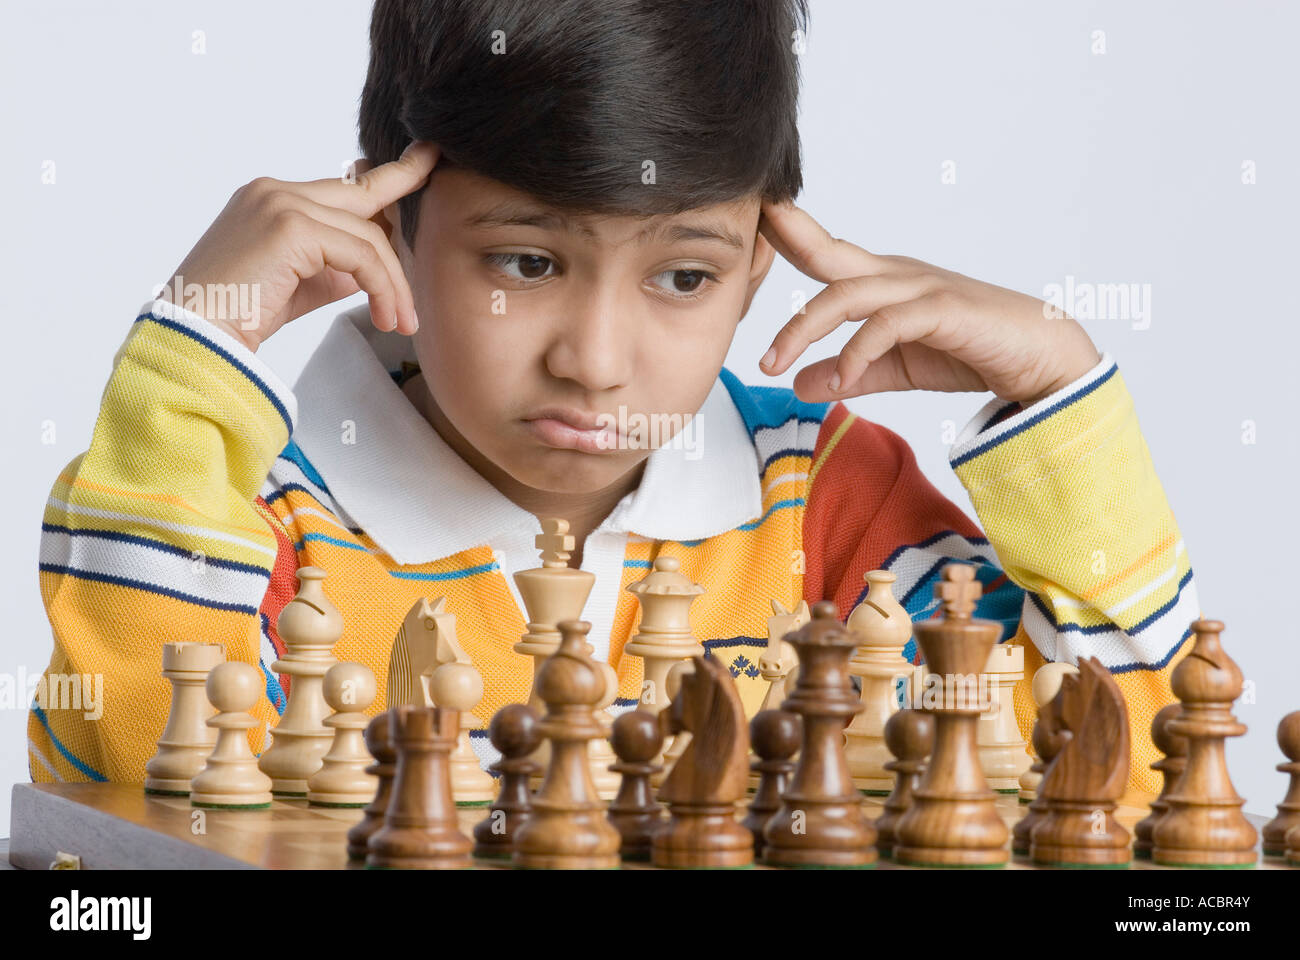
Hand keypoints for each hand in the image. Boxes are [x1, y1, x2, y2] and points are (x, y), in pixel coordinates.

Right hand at [158, 142, 439, 351]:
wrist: (197, 337)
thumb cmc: (242, 316)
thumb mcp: (304, 283)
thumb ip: (340, 263)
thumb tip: (378, 265)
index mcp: (273, 197)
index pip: (345, 185)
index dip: (389, 175)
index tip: (424, 161)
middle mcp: (276, 190)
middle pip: (365, 200)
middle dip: (404, 215)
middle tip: (435, 199)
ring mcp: (282, 203)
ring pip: (369, 236)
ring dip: (394, 285)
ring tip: (400, 324)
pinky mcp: (291, 227)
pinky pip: (361, 255)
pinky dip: (382, 287)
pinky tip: (384, 317)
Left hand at [756, 201, 1100, 405]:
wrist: (1042, 359)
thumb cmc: (968, 352)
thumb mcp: (893, 369)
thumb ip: (848, 373)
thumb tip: (798, 384)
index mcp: (882, 282)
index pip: (824, 252)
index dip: (785, 234)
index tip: (745, 221)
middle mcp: (897, 275)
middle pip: (828, 255)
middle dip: (783, 242)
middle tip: (736, 252)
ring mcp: (922, 289)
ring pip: (848, 294)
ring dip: (804, 328)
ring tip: (772, 363)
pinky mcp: (945, 311)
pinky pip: (889, 325)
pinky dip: (857, 352)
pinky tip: (838, 378)